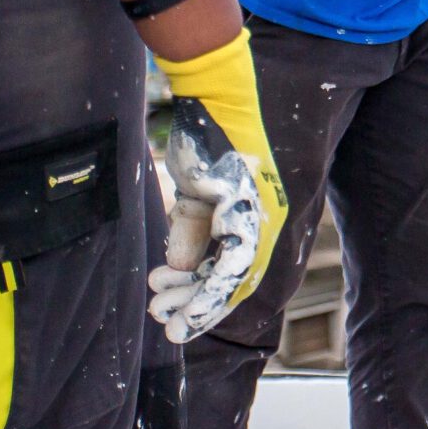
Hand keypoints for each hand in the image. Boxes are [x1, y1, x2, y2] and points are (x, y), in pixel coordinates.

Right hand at [148, 29, 291, 342]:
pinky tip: (183, 300)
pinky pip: (235, 260)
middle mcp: (263, 223)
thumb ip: (190, 233)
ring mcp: (260, 217)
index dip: (204, 297)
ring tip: (164, 319)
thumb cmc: (205, 143)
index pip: (232, 271)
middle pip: (237, 283)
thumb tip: (180, 271)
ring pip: (235, 280)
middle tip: (166, 327)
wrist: (211, 101)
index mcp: (252, 219)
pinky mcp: (249, 208)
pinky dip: (210, 285)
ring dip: (198, 304)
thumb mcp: (194, 198)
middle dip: (199, 309)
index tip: (173, 313)